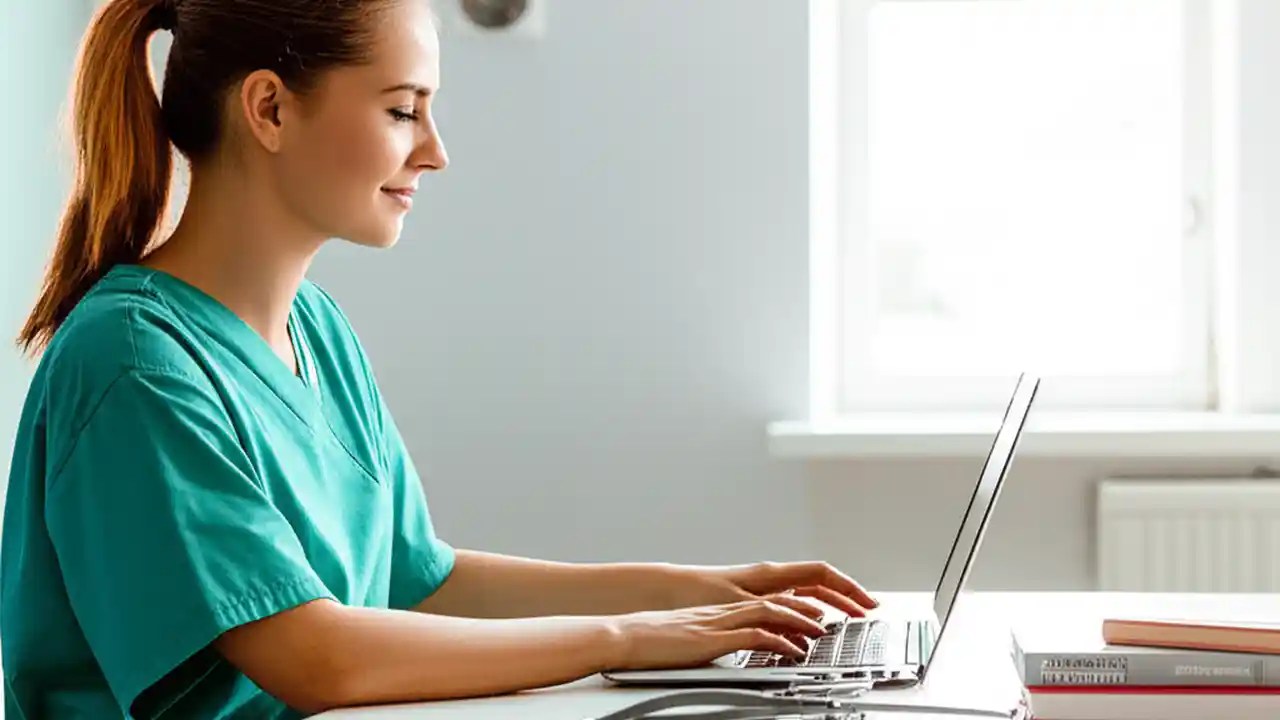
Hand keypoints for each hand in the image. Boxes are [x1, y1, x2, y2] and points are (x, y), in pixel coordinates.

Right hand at [606, 597, 827, 670]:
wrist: (624, 636)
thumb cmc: (648, 641)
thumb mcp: (686, 639)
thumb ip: (707, 641)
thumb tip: (718, 652)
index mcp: (716, 611)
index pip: (761, 601)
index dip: (789, 606)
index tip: (810, 615)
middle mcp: (721, 612)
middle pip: (772, 601)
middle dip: (803, 608)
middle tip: (827, 619)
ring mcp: (717, 623)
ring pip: (769, 613)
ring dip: (799, 621)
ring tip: (820, 631)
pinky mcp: (712, 639)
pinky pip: (753, 636)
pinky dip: (777, 641)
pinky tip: (791, 650)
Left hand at [665, 561, 878, 618]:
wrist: (667, 590)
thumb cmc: (697, 592)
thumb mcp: (741, 602)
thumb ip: (776, 608)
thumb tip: (810, 615)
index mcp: (771, 574)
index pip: (821, 574)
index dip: (847, 587)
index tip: (866, 601)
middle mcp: (770, 577)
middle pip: (819, 583)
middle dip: (845, 596)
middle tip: (867, 612)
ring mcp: (763, 586)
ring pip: (807, 592)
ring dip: (830, 604)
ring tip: (847, 618)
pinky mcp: (754, 597)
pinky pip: (792, 601)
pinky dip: (809, 610)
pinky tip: (813, 624)